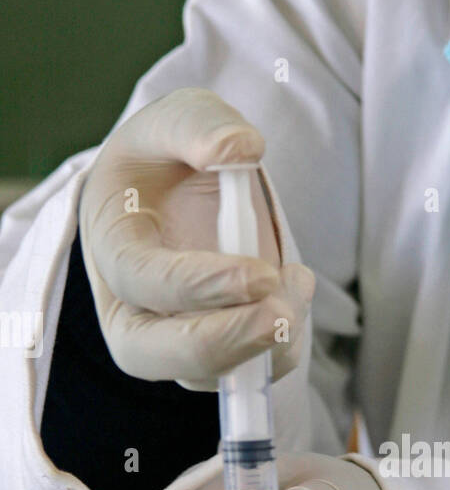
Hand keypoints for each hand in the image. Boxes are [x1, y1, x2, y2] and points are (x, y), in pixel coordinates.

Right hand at [79, 87, 314, 389]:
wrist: (186, 185)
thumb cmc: (175, 152)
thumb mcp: (183, 117)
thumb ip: (202, 125)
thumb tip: (241, 148)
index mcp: (110, 239)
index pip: (139, 280)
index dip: (197, 286)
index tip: (260, 276)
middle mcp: (128, 300)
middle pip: (148, 352)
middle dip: (219, 345)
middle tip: (279, 319)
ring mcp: (167, 332)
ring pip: (202, 372)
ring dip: (260, 348)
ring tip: (298, 286)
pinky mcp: (210, 347)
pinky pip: (242, 372)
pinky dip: (279, 347)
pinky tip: (297, 288)